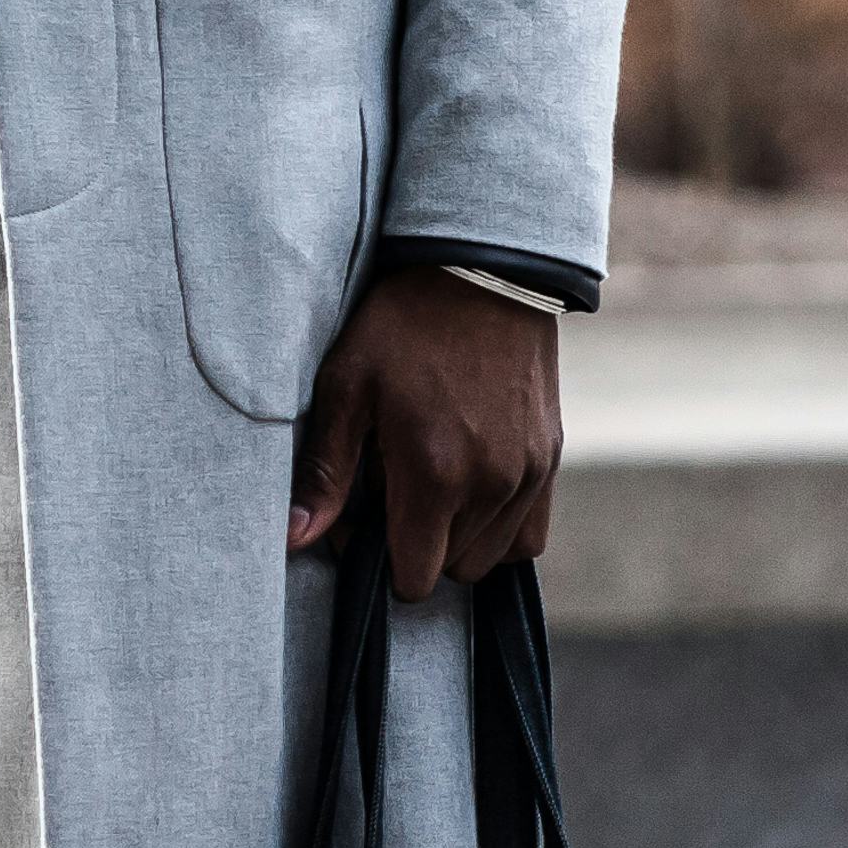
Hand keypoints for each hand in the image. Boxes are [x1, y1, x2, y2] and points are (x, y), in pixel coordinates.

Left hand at [286, 266, 561, 603]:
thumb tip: (297, 539)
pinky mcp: (551, 459)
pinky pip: (530, 535)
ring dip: (459, 536)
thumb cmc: (404, 324)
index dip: (383, 559)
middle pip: (451, 570)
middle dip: (419, 544)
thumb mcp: (347, 386)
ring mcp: (528, 474)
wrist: (481, 270)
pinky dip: (500, 527)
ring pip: (491, 557)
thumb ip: (325, 471)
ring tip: (435, 477)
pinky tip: (473, 487)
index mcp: (434, 473)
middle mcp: (490, 484)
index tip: (368, 519)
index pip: (414, 578)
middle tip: (398, 486)